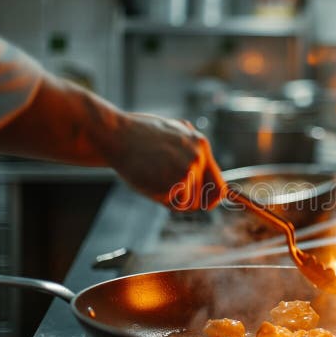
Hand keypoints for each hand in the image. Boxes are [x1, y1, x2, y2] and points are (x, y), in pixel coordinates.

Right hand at [108, 113, 224, 209]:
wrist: (117, 136)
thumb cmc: (141, 136)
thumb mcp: (174, 132)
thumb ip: (191, 150)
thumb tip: (204, 171)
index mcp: (200, 145)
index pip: (219, 183)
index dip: (214, 198)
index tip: (208, 205)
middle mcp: (197, 158)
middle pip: (204, 197)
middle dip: (188, 198)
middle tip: (168, 187)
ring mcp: (186, 170)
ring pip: (189, 203)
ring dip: (174, 198)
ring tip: (156, 179)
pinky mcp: (172, 182)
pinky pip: (175, 204)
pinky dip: (164, 199)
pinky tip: (151, 182)